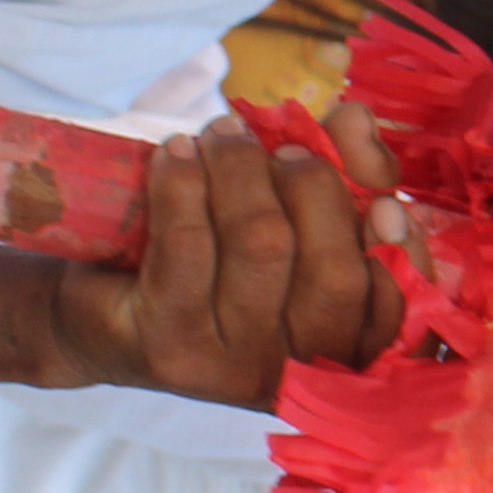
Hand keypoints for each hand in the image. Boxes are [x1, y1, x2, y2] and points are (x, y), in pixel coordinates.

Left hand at [48, 116, 402, 411]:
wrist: (91, 317)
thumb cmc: (208, 262)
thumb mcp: (287, 223)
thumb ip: (338, 176)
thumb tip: (354, 120)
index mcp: (340, 354)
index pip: (397, 311)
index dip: (402, 251)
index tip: (386, 198)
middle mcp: (294, 373)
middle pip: (335, 276)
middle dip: (314, 189)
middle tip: (281, 146)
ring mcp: (229, 368)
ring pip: (263, 247)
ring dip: (243, 169)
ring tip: (222, 133)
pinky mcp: (168, 347)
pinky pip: (189, 246)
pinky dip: (185, 184)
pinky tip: (177, 153)